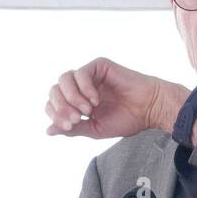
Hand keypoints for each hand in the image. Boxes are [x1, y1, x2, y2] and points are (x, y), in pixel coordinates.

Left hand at [45, 57, 188, 138]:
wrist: (148, 110)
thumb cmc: (125, 119)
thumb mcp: (94, 130)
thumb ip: (72, 129)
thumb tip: (48, 131)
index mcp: (76, 101)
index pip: (53, 103)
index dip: (55, 115)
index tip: (69, 127)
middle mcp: (80, 87)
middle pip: (54, 90)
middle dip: (62, 108)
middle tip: (77, 120)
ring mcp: (89, 75)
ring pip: (64, 79)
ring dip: (72, 98)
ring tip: (87, 111)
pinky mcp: (99, 66)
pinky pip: (81, 73)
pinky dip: (85, 89)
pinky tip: (96, 100)